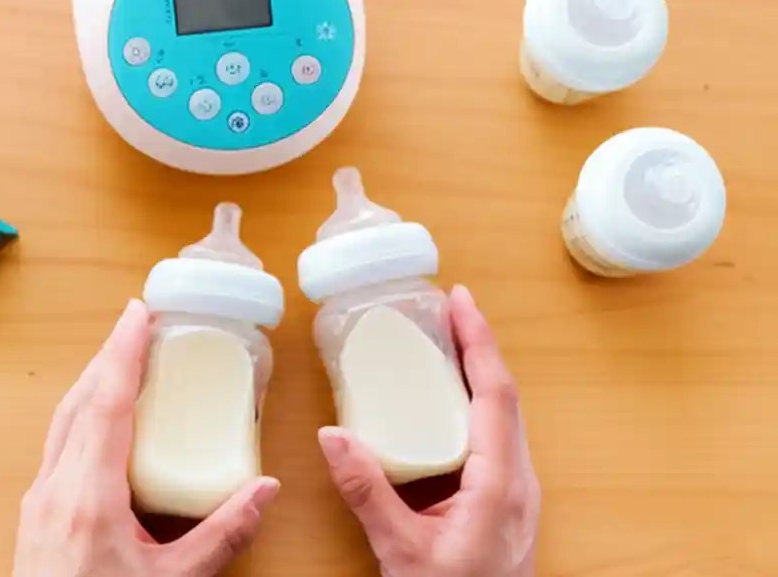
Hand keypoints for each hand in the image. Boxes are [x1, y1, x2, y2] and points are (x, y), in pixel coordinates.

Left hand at [14, 299, 280, 576]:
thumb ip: (220, 536)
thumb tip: (265, 490)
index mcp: (87, 498)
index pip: (104, 405)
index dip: (122, 354)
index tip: (138, 313)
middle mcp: (55, 489)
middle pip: (78, 401)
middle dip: (108, 356)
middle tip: (136, 321)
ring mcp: (38, 499)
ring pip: (62, 420)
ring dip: (91, 382)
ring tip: (122, 357)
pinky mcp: (36, 513)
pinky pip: (58, 444)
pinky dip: (81, 414)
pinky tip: (100, 417)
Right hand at [318, 285, 540, 576]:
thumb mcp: (401, 550)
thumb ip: (367, 492)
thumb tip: (332, 436)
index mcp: (500, 484)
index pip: (495, 394)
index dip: (478, 342)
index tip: (460, 301)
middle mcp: (518, 482)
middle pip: (504, 396)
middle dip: (476, 346)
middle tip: (446, 309)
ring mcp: (517, 494)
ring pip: (503, 416)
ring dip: (477, 373)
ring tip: (445, 343)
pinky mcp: (504, 504)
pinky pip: (494, 438)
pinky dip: (471, 405)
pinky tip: (444, 404)